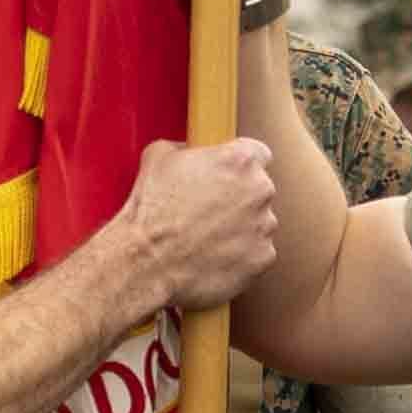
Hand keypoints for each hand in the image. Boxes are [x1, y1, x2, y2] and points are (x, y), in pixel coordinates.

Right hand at [124, 136, 277, 308]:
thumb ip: (184, 148)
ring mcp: (264, 226)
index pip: (257, 153)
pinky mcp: (263, 257)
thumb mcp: (157, 159)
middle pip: (259, 189)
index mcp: (239, 160)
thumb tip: (187, 152)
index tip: (228, 175)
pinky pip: (257, 252)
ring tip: (208, 237)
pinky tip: (214, 256)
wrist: (147, 264)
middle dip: (239, 199)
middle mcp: (259, 190)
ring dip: (241, 228)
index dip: (239, 166)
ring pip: (259, 223)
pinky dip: (241, 255)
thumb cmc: (151, 212)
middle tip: (209, 210)